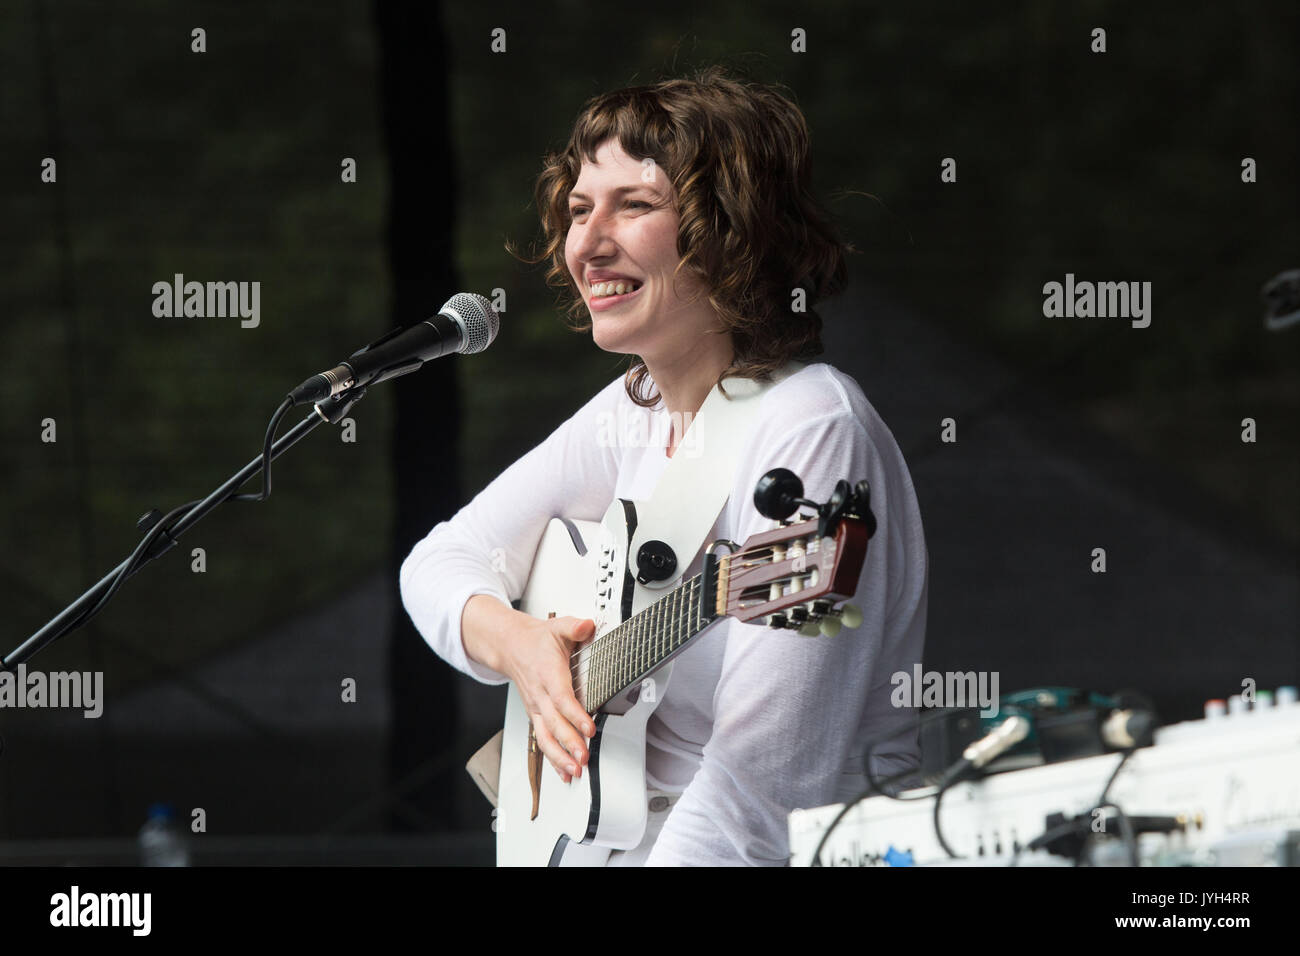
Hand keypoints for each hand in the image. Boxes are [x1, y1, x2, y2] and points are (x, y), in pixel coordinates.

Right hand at [501, 613, 597, 783]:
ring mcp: (536, 708)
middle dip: (569, 743)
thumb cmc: (537, 641)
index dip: (575, 715)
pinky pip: (543, 740)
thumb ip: (575, 627)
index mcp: (547, 673)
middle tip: (584, 758)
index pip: (561, 697)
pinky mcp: (536, 716)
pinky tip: (565, 773)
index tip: (589, 728)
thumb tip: (587, 626)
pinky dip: (554, 759)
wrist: (509, 647)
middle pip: (554, 723)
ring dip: (560, 757)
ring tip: (575, 771)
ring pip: (546, 737)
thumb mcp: (557, 627)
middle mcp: (539, 695)